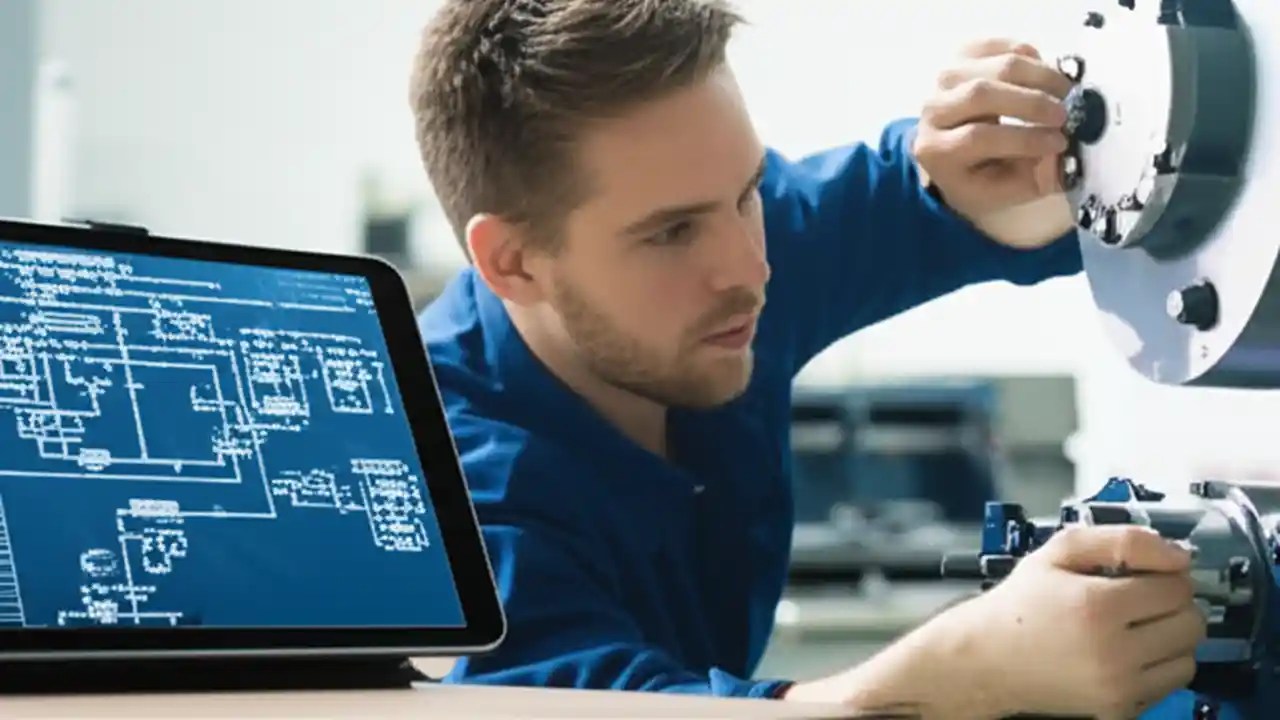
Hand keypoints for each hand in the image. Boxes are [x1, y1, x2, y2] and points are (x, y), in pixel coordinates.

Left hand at [912, 38, 1074, 243]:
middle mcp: (933, 111)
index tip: (1059, 141)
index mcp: (936, 151)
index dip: (1024, 138)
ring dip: (1037, 75)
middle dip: (1031, 102)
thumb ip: (1032, 176)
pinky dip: (1027, 55)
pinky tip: (1044, 74)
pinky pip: (996, 46)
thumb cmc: (980, 176)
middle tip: (1064, 113)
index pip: (978, 137)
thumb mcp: (1003, 191)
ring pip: (993, 65)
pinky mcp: (959, 57)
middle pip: (981, 94)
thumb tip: (1063, 152)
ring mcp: (944, 80)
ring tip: (1064, 92)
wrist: (950, 152)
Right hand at [970, 525, 1204, 718]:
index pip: (1177, 586)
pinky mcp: (1119, 710)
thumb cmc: (1019, 604)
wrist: (985, 660)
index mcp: (1097, 606)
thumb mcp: (1057, 552)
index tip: (1143, 575)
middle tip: (1141, 599)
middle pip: (1191, 623)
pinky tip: (1129, 653)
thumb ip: (1120, 541)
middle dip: (1172, 605)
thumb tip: (1179, 555)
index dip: (1165, 573)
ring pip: (1188, 657)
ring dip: (1171, 637)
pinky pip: (1169, 684)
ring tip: (1137, 628)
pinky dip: (1158, 666)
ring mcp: (1118, 687)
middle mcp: (1113, 652)